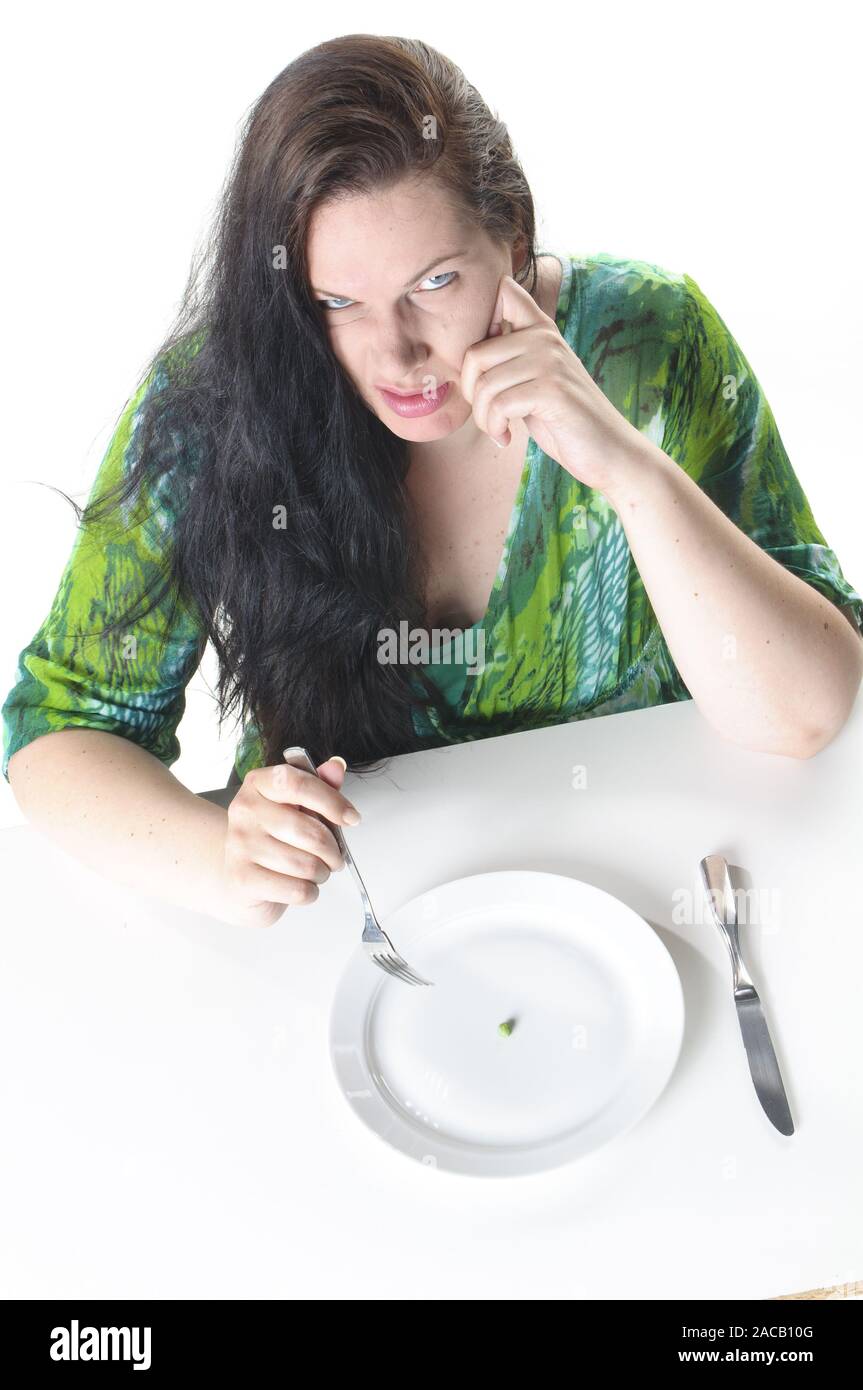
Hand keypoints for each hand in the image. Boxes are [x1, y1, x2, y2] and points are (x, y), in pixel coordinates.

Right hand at [220, 755, 359, 927]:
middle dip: (333, 850)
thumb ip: (320, 786)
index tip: (351, 818)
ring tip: (315, 870)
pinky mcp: (243, 879)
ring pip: (307, 865)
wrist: (242, 877)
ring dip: (322, 873)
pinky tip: (300, 885)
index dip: (332, 801)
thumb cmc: (274, 838)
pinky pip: (297, 890)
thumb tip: (336, 767)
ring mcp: (240, 845)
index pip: (298, 783)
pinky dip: (309, 892)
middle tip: (334, 856)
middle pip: (309, 831)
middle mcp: (244, 810)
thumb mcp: (298, 807)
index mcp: (259, 784)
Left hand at [460, 273, 650, 494]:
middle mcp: (545, 338)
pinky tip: (506, 437)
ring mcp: (550, 361)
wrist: (608, 451)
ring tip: (498, 430)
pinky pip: (500, 405)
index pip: (503, 291)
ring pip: (484, 384)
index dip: (479, 319)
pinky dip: (496, 428)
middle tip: (487, 416)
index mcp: (541, 330)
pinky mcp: (551, 389)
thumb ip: (509, 361)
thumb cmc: (564, 420)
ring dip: (483, 418)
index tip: (483, 365)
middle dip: (471, 394)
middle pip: (474, 353)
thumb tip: (464, 356)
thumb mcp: (534, 381)